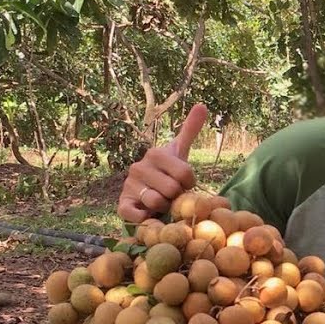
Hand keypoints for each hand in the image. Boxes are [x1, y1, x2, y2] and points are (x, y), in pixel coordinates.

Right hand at [118, 103, 207, 222]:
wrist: (146, 193)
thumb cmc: (166, 172)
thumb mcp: (179, 152)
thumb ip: (190, 130)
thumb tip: (202, 105)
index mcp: (154, 153)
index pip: (186, 174)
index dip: (190, 184)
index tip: (184, 183)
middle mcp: (138, 167)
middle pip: (172, 189)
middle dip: (177, 197)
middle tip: (173, 195)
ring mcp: (128, 186)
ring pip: (157, 202)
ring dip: (165, 208)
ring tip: (162, 203)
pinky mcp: (122, 205)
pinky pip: (136, 215)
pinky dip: (146, 218)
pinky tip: (150, 214)